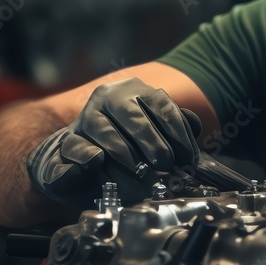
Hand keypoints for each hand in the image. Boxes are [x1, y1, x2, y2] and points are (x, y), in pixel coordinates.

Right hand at [26, 79, 199, 206]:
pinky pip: (80, 148)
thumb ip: (176, 127)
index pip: (161, 106)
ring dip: (126, 155)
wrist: (88, 155)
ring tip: (142, 173)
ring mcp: (87, 117)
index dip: (179, 134)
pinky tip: (101, 165)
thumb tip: (196, 126)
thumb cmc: (132, 142)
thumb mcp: (157, 130)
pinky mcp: (69, 140)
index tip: (189, 159)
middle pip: (134, 118)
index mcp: (136, 90)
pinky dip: (90, 158)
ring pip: (107, 133)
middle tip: (166, 167)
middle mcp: (109, 97)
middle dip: (153, 145)